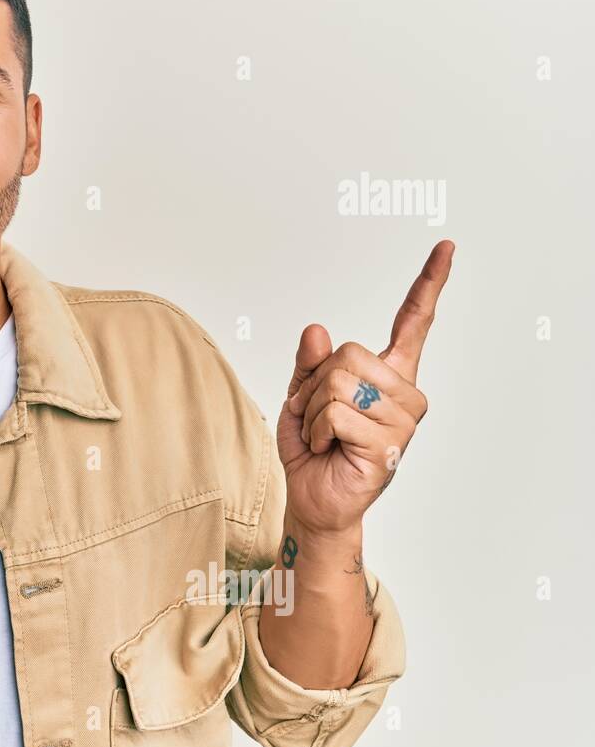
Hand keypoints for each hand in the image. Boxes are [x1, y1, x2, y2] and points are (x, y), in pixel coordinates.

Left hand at [277, 240, 453, 534]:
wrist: (313, 499)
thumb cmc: (313, 447)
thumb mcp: (301, 395)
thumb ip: (309, 363)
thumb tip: (317, 330)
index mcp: (388, 375)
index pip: (413, 322)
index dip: (429, 283)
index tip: (446, 247)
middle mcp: (404, 393)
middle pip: (348, 354)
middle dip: (314, 385)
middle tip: (319, 418)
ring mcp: (402, 420)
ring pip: (338, 384)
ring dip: (312, 411)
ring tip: (325, 436)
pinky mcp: (390, 445)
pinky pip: (335, 414)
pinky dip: (315, 430)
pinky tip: (329, 449)